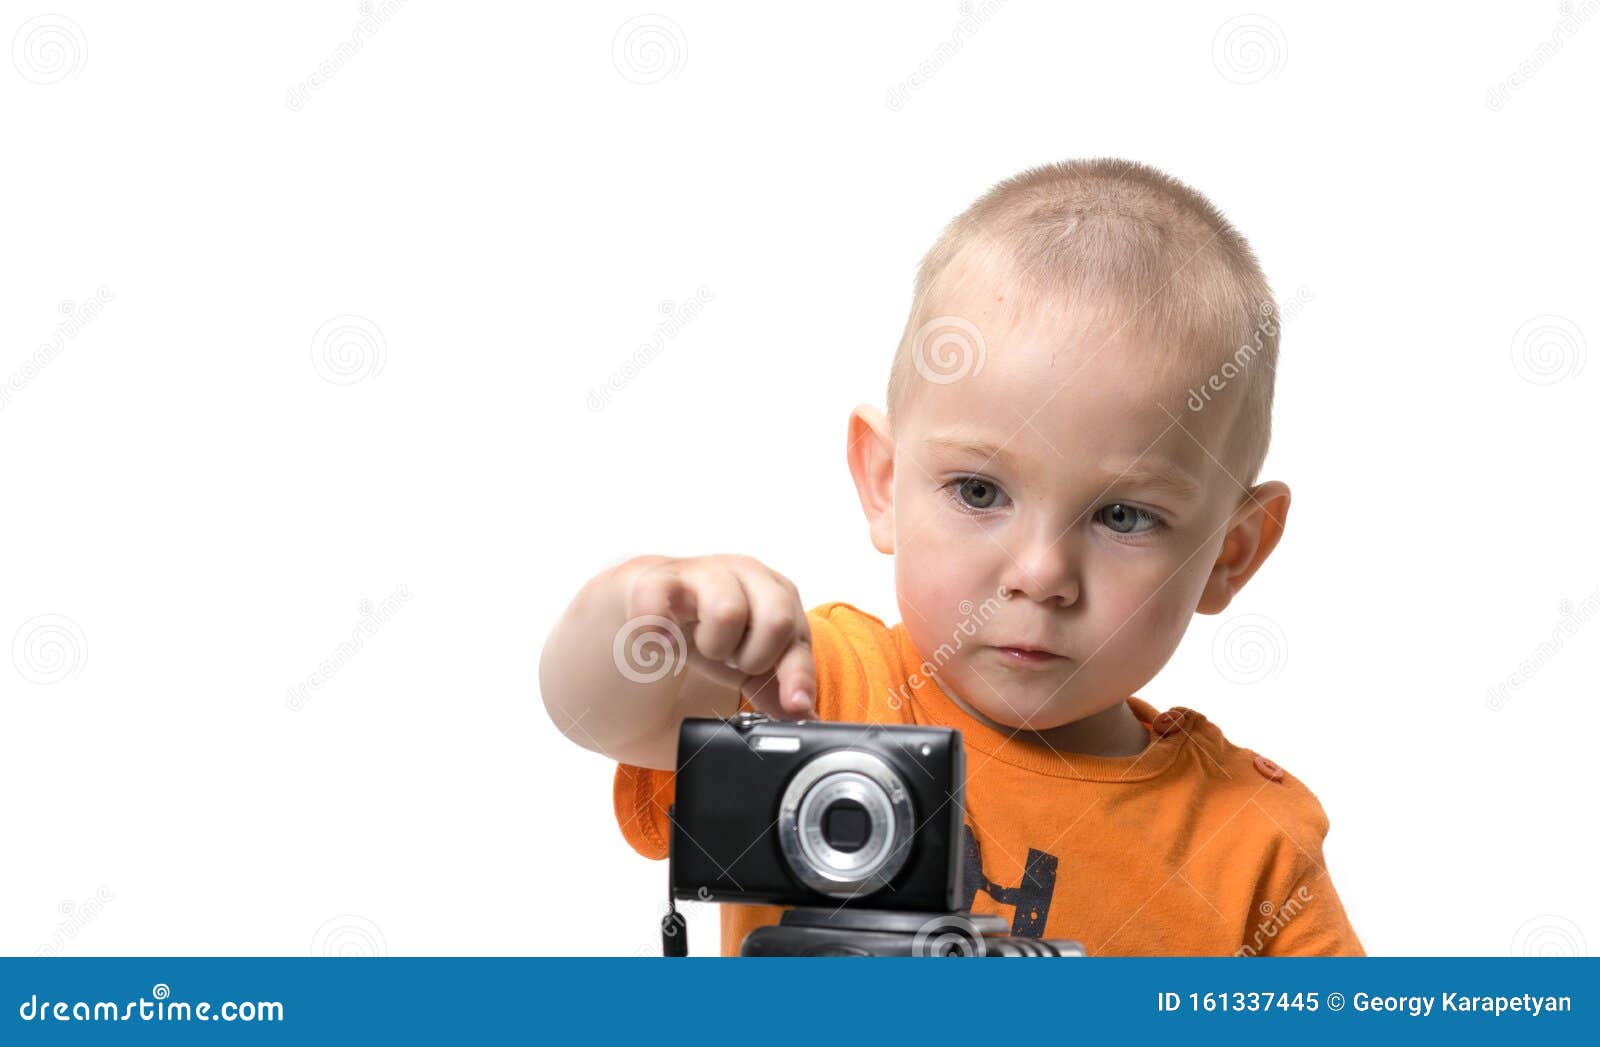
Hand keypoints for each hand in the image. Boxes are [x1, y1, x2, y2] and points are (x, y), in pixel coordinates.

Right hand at [623, 555, 814, 719]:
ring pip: (728, 612)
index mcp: (779, 594)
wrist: (659, 603)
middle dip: (754, 657)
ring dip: (714, 645)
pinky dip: (664, 629)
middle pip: (776, 620)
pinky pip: (664, 601)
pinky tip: (665, 641)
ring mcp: (704, 572)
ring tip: (705, 645)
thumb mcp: (751, 660)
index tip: (794, 705)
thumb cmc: (712, 628)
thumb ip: (778, 689)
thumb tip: (805, 718)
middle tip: (733, 661)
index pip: (798, 636)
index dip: (798, 675)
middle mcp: (748, 574)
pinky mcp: (661, 578)